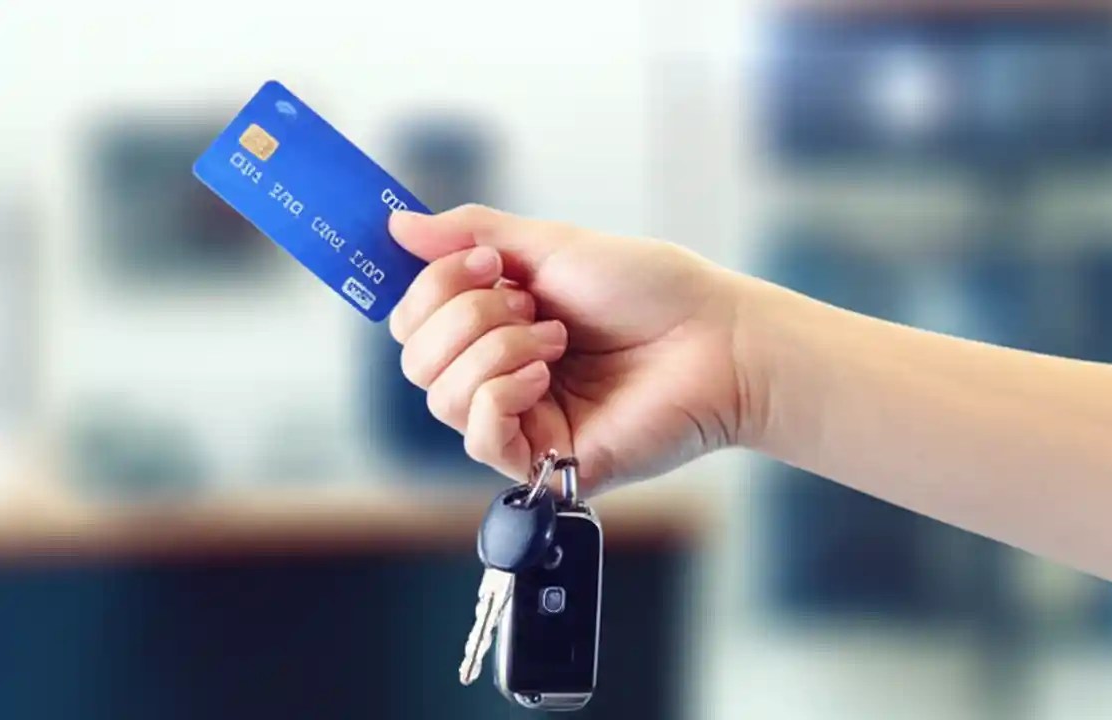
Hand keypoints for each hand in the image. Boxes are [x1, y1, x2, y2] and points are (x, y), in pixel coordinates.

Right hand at [387, 204, 745, 493]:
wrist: (713, 337)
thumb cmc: (650, 291)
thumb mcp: (551, 246)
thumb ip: (471, 234)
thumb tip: (397, 226)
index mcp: (495, 326)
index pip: (412, 321)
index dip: (432, 288)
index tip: (489, 263)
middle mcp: (499, 375)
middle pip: (416, 359)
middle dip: (465, 316)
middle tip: (529, 302)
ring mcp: (522, 422)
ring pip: (441, 397)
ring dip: (493, 349)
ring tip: (555, 338)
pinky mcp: (546, 462)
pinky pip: (480, 437)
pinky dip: (502, 393)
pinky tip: (546, 376)